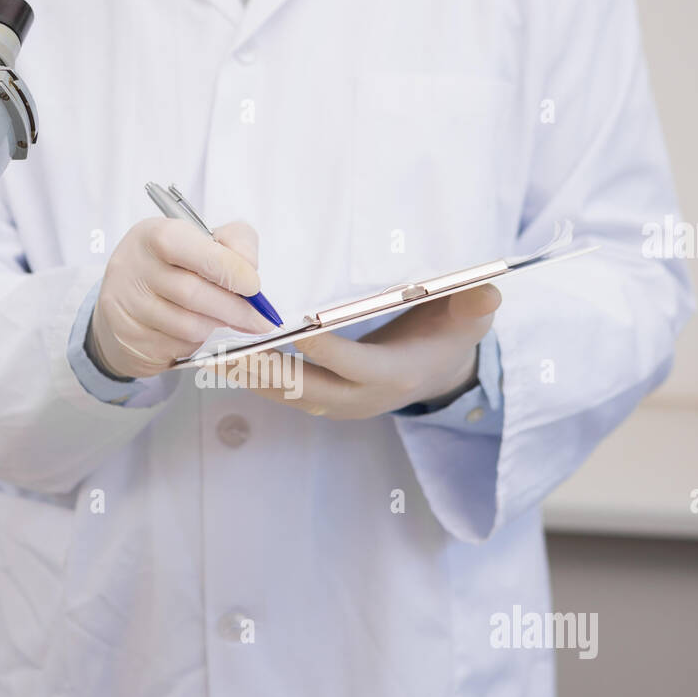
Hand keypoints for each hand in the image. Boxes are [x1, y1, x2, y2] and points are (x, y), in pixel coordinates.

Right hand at [88, 218, 274, 377]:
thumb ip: (234, 242)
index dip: (231, 270)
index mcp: (153, 235)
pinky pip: (178, 346)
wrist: (124, 301)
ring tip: (223, 318)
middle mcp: (134, 268)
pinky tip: (195, 329)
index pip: (195, 251)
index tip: (254, 286)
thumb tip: (250, 270)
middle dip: (235, 309)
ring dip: (217, 325)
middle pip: (193, 293)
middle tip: (260, 319)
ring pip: (188, 325)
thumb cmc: (171, 265)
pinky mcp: (130, 338)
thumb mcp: (200, 239)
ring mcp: (128, 306)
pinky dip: (197, 341)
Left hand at [241, 284, 500, 419]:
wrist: (439, 375)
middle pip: (305, 384)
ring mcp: (337, 406)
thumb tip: (487, 290)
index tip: (289, 324)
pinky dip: (252, 378)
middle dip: (266, 364)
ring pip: (284, 394)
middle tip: (228, 342)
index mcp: (392, 376)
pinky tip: (220, 360)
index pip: (350, 362)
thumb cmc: (449, 336)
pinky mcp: (321, 404)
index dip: (321, 344)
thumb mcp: (469, 319)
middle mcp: (359, 399)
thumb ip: (475, 305)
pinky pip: (280, 394)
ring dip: (249, 374)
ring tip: (210, 351)